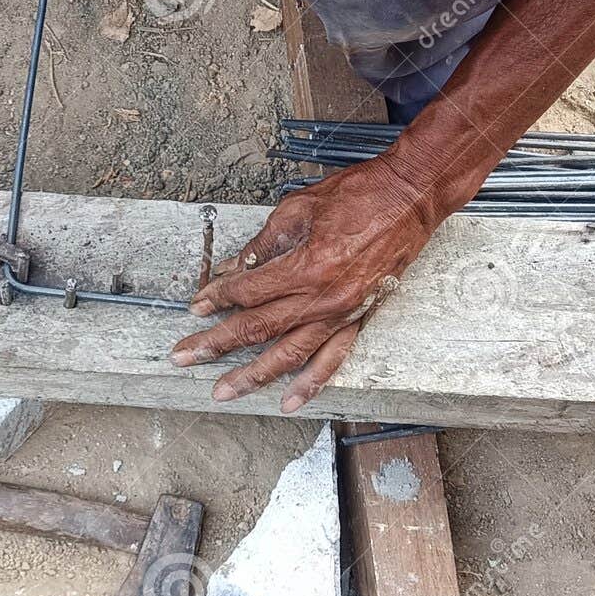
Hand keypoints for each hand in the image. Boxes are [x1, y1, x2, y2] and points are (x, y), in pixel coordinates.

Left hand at [170, 155, 439, 411]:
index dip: (217, 298)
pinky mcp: (359, 318)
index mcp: (307, 265)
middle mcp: (323, 297)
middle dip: (216, 344)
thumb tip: (233, 269)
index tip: (196, 305)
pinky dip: (310, 383)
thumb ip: (263, 245)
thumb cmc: (358, 194)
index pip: (248, 291)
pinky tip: (288, 401)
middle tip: (184, 357)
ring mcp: (342, 312)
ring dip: (252, 375)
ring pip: (289, 353)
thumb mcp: (299, 208)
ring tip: (222, 391)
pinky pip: (333, 358)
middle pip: (258, 328)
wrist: (411, 198)